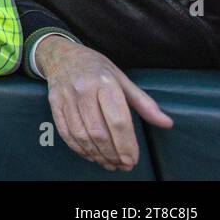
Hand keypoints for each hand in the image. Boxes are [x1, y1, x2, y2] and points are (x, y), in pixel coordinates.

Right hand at [38, 36, 172, 171]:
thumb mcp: (122, 79)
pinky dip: (78, 148)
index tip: (133, 159)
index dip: (126, 144)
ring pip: (81, 135)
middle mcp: (84, 89)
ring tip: (109, 163)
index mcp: (105, 82)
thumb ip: (144, 103)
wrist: (62, 54)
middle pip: (99, 131)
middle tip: (123, 165)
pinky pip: (65, 132)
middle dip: (113, 154)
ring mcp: (66, 97)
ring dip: (97, 154)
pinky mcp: (54, 103)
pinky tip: (90, 154)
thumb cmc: (97, 68)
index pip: (118, 121)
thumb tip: (166, 123)